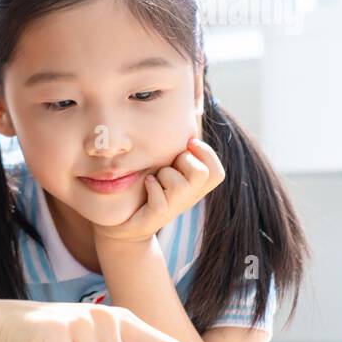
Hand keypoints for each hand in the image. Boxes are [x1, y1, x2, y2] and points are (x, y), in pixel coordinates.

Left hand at [94, 138, 224, 244]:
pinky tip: (146, 185)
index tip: (187, 145)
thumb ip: (178, 150)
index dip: (205, 153)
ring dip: (164, 175)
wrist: (124, 222)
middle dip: (182, 161)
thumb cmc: (145, 186)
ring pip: (180, 184)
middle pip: (202, 173)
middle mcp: (190, 198)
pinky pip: (160, 197)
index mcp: (196, 186)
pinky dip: (151, 185)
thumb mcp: (165, 164)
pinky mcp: (159, 216)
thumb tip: (189, 120)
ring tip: (154, 179)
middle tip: (167, 166)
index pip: (217, 171)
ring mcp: (175, 208)